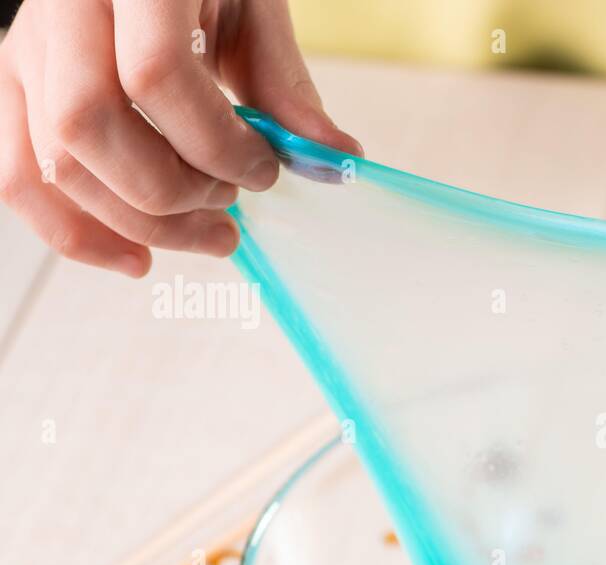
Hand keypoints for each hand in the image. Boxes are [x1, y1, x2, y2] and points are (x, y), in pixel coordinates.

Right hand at [0, 0, 360, 276]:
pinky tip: (136, 258)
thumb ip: (285, 85)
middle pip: (90, 127)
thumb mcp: (253, 8)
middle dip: (172, 193)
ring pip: (55, 163)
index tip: (265, 170)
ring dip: (138, 224)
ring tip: (209, 232)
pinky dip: (74, 233)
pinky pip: (18, 177)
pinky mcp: (15, 84)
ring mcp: (27, 48)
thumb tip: (333, 160)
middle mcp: (62, 8)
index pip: (155, 75)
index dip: (216, 143)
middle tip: (232, 210)